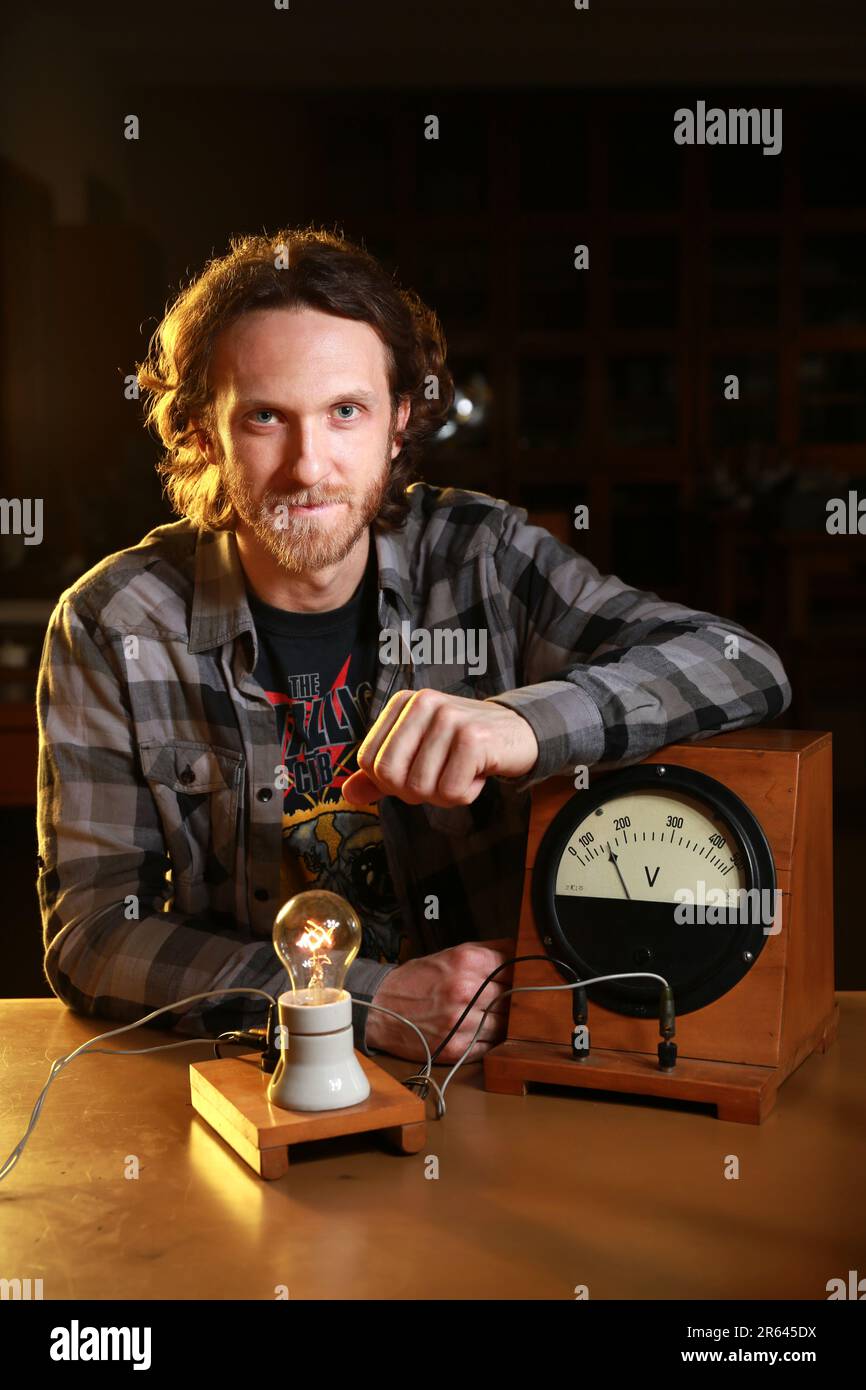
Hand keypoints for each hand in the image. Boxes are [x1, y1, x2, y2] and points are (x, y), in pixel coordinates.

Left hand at [342, 689, 537, 806]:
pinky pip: (452, 792)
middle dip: (416, 792)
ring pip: (422, 788)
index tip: (420, 771)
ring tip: (463, 771)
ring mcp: (449, 717)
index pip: (369, 762)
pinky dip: (467, 794)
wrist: (519, 733)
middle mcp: (423, 703)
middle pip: (391, 777)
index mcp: (402, 703)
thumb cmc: (462, 747)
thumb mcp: (418, 754)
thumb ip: (381, 774)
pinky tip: (479, 773)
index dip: (392, 783)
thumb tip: (347, 793)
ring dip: (446, 794)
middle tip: (442, 777)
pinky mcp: (474, 738)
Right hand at [365, 938, 515, 1062]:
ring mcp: (463, 1020)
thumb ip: (487, 953)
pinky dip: (492, 1039)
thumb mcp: (451, 954)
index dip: (523, 971)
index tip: (526, 975)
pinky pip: (491, 1044)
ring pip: (506, 1023)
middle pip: (514, 995)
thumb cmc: (417, 980)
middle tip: (514, 998)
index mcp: (467, 961)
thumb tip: (521, 951)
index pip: (515, 965)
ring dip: (505, 1021)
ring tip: (495, 1016)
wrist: (381, 1007)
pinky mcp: (458, 1046)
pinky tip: (482, 1031)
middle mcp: (466, 989)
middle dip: (515, 997)